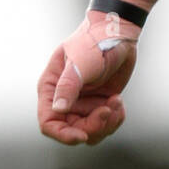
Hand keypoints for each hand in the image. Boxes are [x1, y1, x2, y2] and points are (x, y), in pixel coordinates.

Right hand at [37, 9, 138, 145]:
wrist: (118, 31)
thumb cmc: (93, 41)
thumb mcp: (80, 62)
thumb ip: (68, 86)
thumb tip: (57, 110)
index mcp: (51, 89)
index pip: (48, 122)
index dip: (62, 134)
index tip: (82, 136)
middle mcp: (66, 100)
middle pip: (72, 130)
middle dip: (92, 127)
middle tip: (107, 111)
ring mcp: (84, 102)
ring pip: (91, 131)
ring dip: (106, 123)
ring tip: (116, 102)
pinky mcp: (101, 102)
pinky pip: (106, 123)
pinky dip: (115, 118)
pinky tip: (120, 102)